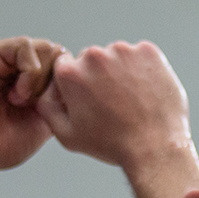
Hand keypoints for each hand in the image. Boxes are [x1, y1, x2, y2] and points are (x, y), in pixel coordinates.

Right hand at [0, 36, 65, 180]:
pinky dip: (31, 70)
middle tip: (39, 105)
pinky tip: (20, 94)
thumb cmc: (4, 144)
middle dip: (55, 79)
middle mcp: (11, 63)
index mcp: (24, 76)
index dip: (65, 84)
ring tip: (26, 100)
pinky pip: (24, 45)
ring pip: (44, 46)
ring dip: (42, 76)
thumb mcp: (45, 119)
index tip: (54, 110)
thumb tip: (84, 79)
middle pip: (55, 51)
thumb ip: (59, 97)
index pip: (61, 63)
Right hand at [38, 41, 192, 170]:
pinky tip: (146, 93)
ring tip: (132, 101)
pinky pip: (140, 55)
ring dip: (121, 72)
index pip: (67, 67)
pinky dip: (143, 69)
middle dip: (99, 77)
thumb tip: (43, 89)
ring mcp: (123, 50)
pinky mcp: (148, 50)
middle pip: (91, 59)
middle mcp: (94, 55)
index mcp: (70, 72)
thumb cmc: (111, 144)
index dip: (78, 86)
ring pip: (117, 56)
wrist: (155, 147)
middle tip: (115, 105)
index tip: (92, 102)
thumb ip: (47, 108)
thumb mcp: (67, 135)